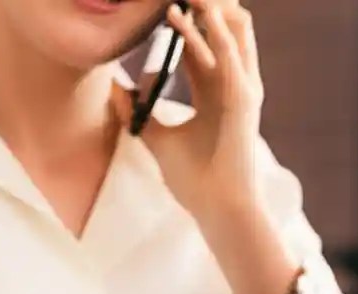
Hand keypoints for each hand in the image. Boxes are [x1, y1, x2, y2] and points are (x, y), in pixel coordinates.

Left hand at [111, 0, 264, 231]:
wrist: (217, 208)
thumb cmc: (193, 180)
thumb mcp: (155, 138)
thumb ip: (137, 111)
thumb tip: (113, 88)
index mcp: (216, 92)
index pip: (202, 42)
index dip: (183, 16)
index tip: (159, 3)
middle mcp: (232, 84)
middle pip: (223, 27)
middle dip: (204, 2)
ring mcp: (243, 88)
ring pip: (233, 29)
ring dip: (209, 5)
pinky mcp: (244, 97)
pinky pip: (227, 52)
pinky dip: (208, 29)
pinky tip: (183, 13)